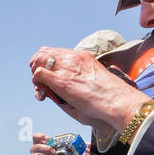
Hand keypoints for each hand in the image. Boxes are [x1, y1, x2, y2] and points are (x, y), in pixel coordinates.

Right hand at [29, 133, 57, 154]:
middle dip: (46, 148)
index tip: (49, 140)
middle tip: (53, 151)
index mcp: (37, 142)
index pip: (35, 136)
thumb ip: (52, 145)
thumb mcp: (51, 147)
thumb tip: (56, 145)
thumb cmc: (49, 153)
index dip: (41, 137)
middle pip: (37, 146)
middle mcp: (33, 148)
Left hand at [30, 46, 146, 130]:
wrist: (117, 101)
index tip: (49, 78)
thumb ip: (77, 78)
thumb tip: (66, 85)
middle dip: (38, 66)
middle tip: (41, 83)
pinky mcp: (61, 81)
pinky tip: (42, 93)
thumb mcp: (91, 79)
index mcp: (82, 57)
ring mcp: (66, 68)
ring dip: (36, 74)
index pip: (56, 53)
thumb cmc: (108, 97)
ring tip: (41, 90)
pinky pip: (38, 73)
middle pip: (44, 53)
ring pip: (38, 60)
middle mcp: (72, 58)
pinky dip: (36, 82)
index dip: (48, 64)